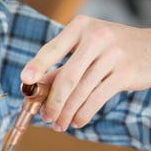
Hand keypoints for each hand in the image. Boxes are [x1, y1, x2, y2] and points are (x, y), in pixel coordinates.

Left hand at [21, 15, 150, 130]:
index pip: (53, 48)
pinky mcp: (125, 73)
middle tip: (45, 117)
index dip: (38, 65)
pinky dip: (84, 113)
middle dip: (53, 102)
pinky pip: (97, 98)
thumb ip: (62, 65)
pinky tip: (77, 121)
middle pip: (67, 77)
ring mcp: (113, 54)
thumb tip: (35, 86)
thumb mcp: (87, 49)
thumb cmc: (112, 49)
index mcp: (81, 26)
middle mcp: (97, 37)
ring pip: (81, 91)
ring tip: (59, 124)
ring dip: (67, 112)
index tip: (26, 79)